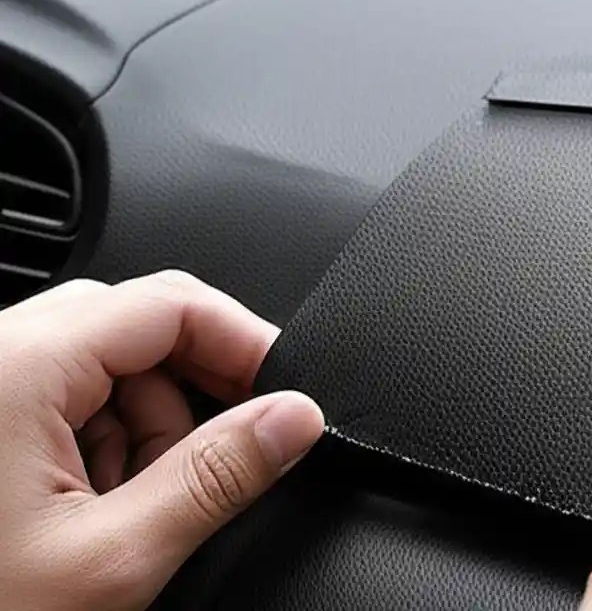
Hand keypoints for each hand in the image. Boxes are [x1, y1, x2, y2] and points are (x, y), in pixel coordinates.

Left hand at [0, 271, 324, 610]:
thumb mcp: (114, 557)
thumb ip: (219, 477)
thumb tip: (293, 417)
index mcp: (16, 368)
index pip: (169, 304)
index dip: (244, 344)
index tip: (288, 397)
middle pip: (138, 329)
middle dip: (192, 397)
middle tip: (225, 459)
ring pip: (103, 366)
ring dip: (143, 429)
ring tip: (130, 510)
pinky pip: (61, 397)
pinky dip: (98, 444)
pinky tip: (91, 508)